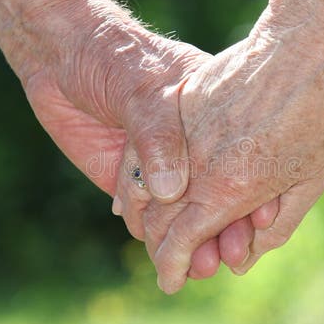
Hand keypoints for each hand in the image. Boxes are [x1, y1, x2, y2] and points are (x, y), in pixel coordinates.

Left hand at [18, 0, 277, 276]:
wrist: (60, 55)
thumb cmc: (112, 58)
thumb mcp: (142, 89)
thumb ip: (157, 136)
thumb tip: (170, 190)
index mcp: (210, 114)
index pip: (240, 161)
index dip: (253, 190)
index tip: (262, 219)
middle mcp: (192, 145)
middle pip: (218, 196)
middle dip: (227, 230)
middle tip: (233, 256)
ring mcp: (162, 166)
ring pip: (186, 216)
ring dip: (196, 245)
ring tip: (203, 268)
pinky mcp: (131, 182)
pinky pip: (148, 219)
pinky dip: (159, 241)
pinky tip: (169, 260)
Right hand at [115, 0, 323, 292]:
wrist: (306, 48)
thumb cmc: (319, 117)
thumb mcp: (309, 183)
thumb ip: (274, 227)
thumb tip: (242, 261)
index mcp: (229, 190)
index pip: (182, 243)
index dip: (172, 268)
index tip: (171, 283)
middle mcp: (198, 165)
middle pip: (159, 220)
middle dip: (159, 249)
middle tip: (168, 264)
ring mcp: (186, 131)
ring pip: (147, 185)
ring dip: (147, 215)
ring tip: (154, 231)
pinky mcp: (183, 103)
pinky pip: (151, 148)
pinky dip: (146, 175)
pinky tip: (150, 188)